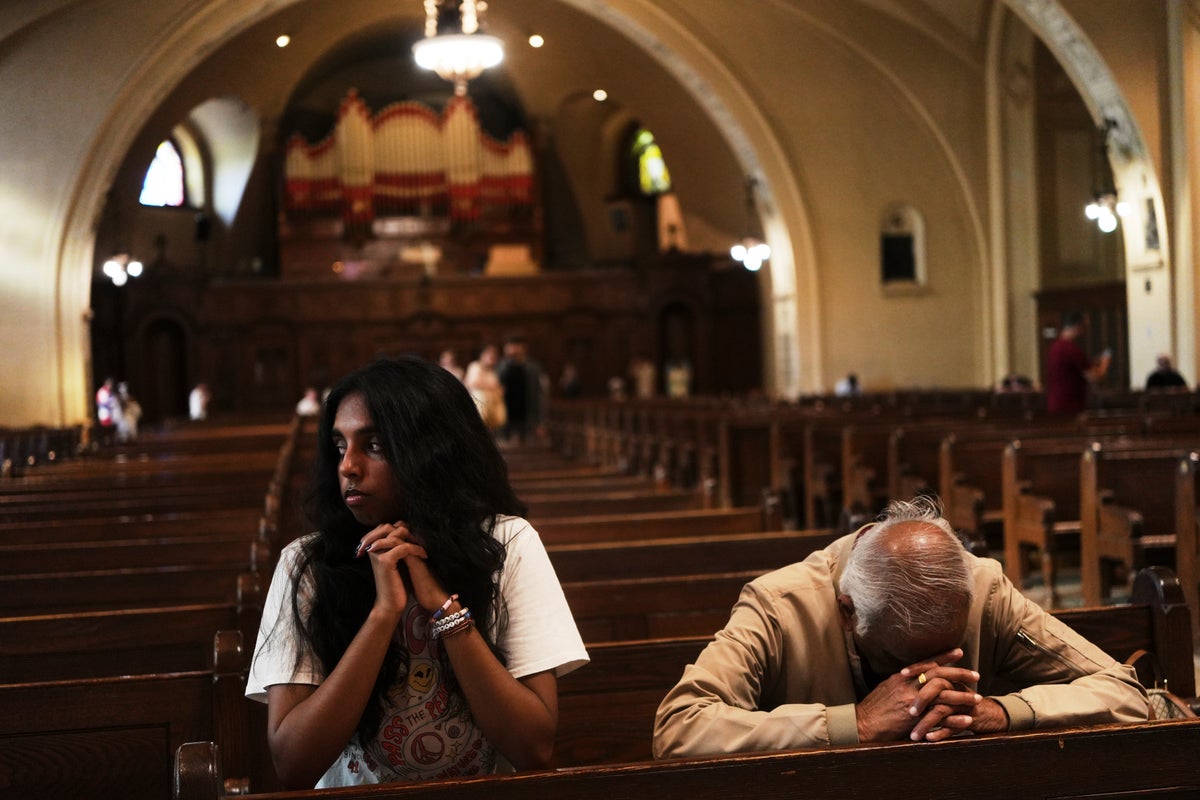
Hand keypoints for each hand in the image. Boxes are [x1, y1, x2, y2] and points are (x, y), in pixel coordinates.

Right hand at [355, 522, 428, 615]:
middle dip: (407, 531)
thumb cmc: (396, 583)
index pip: (385, 526)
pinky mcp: (384, 561)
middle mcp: (372, 548)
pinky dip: (416, 549)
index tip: (416, 537)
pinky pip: (403, 547)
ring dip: (413, 539)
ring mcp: (377, 554)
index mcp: (372, 547)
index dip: (402, 528)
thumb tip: (406, 528)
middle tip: (420, 541)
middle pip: (389, 526)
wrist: (390, 603)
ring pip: (396, 534)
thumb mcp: (398, 560)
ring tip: (423, 548)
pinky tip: (423, 555)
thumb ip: (398, 544)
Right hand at [855, 648, 975, 742]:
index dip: (944, 657)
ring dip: (962, 696)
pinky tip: (968, 719)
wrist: (863, 724)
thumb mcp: (886, 687)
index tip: (960, 652)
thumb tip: (911, 674)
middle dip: (959, 674)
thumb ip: (901, 681)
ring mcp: (912, 703)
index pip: (926, 663)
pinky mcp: (915, 720)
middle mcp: (908, 686)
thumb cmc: (873, 707)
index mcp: (901, 677)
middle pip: (939, 676)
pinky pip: (939, 718)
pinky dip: (955, 718)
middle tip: (976, 675)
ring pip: (943, 695)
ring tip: (978, 698)